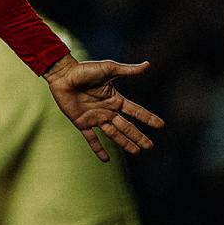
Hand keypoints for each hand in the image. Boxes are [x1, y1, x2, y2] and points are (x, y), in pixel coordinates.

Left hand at [42, 54, 164, 161]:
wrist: (62, 75)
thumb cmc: (84, 70)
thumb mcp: (108, 69)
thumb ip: (127, 70)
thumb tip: (147, 65)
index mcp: (114, 99)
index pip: (135, 111)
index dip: (148, 118)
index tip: (161, 125)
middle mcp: (107, 110)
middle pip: (126, 127)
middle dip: (138, 136)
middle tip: (150, 147)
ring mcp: (95, 118)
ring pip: (113, 134)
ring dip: (125, 143)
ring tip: (137, 152)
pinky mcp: (82, 123)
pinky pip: (91, 139)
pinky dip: (98, 149)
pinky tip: (105, 159)